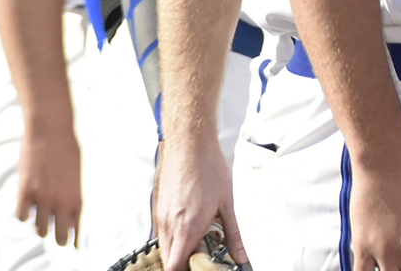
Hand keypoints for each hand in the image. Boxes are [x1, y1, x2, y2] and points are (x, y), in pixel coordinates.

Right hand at [17, 119, 83, 245]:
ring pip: (40, 230)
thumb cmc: (67, 149)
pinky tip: (28, 205)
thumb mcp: (77, 175)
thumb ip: (72, 195)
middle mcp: (62, 202)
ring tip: (42, 214)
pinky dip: (24, 214)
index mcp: (78, 198)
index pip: (77, 231)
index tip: (74, 246)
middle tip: (55, 231)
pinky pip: (22, 217)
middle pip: (60, 238)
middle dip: (58, 237)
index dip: (75, 241)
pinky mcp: (26, 191)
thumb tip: (68, 214)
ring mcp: (43, 198)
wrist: (51, 130)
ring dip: (40, 225)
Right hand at [155, 132, 248, 270]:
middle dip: (184, 264)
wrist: (189, 143)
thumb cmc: (208, 167)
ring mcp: (161, 216)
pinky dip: (174, 236)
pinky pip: (162, 231)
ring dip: (178, 250)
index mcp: (187, 227)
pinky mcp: (159, 207)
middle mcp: (169, 224)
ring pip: (165, 246)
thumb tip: (241, 256)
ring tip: (200, 241)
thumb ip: (235, 233)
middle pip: (168, 260)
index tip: (201, 269)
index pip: (175, 266)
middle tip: (203, 259)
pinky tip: (191, 226)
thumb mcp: (230, 202)